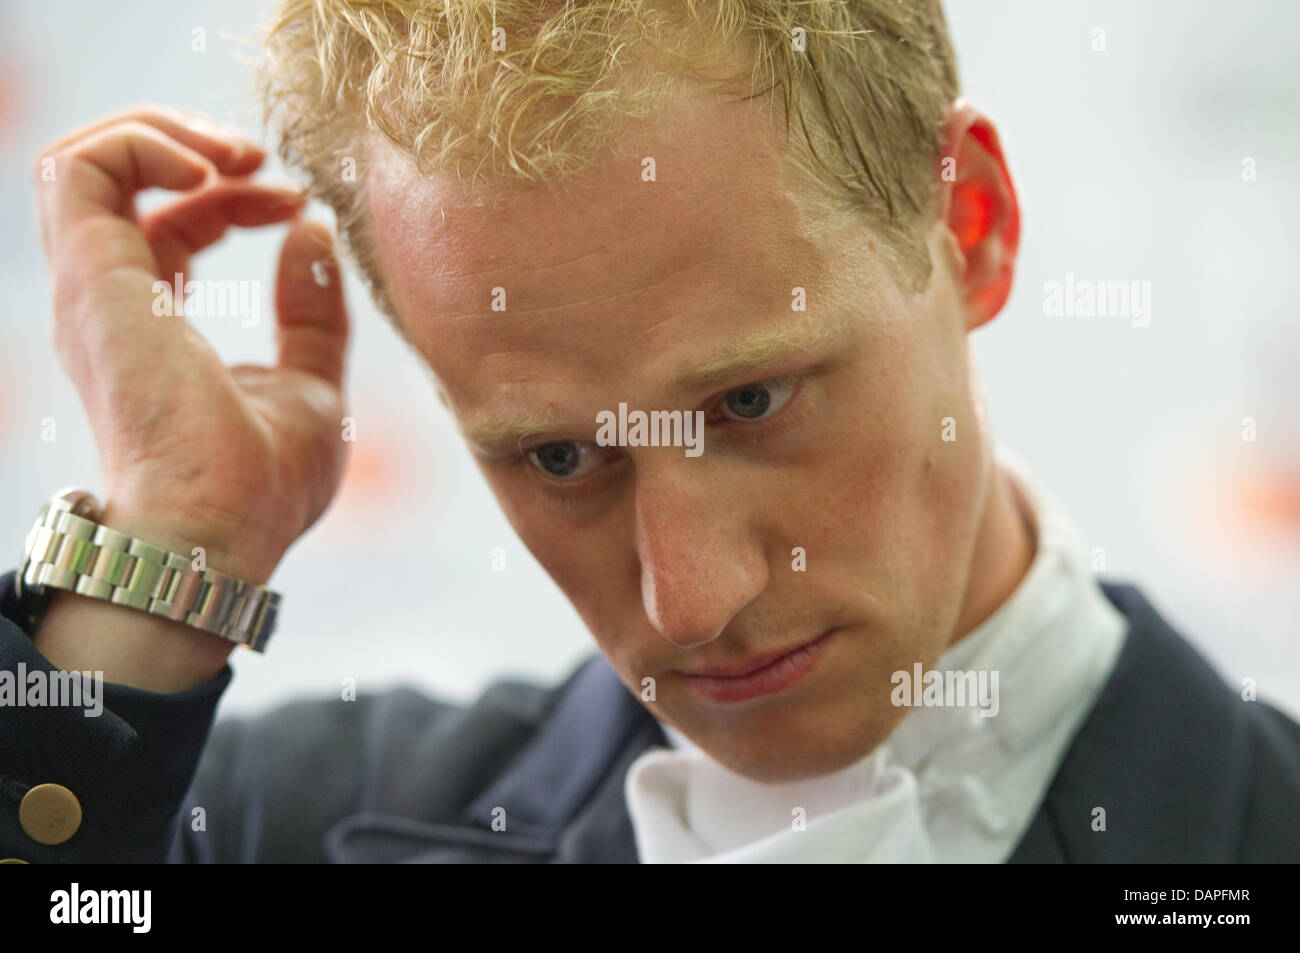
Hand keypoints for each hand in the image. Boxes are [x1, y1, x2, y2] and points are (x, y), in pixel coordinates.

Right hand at [34, 104, 349, 583]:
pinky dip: (142, 143)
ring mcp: (94, 289)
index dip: (236, 200)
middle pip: (124, 185)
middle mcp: (110, 302)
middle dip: (196, 148)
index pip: (173, 228)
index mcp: (154, 327)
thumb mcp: (312, 386)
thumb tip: (311, 231)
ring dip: (162, 131)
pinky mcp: (91, 278)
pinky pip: (78, 169)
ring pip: (81, 161)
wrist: (219, 532)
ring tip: (238, 155)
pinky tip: (212, 170)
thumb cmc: (261, 485)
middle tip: (265, 162)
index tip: (299, 206)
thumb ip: (311, 312)